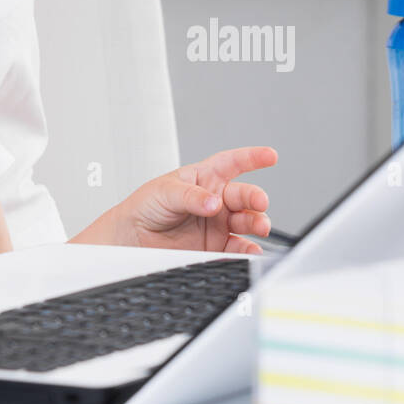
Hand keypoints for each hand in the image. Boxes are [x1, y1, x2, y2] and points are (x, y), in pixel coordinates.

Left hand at [92, 147, 278, 254]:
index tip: (270, 155)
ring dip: (257, 222)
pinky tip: (250, 248)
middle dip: (256, 197)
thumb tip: (215, 202)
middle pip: (244, 195)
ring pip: (246, 220)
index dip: (251, 158)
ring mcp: (217, 223)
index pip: (231, 163)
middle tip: (259, 203)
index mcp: (203, 178)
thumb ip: (191, 196)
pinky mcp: (216, 246)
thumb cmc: (145, 206)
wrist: (133, 238)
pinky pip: (238, 246)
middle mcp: (215, 200)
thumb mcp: (164, 191)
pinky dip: (248, 248)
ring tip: (259, 226)